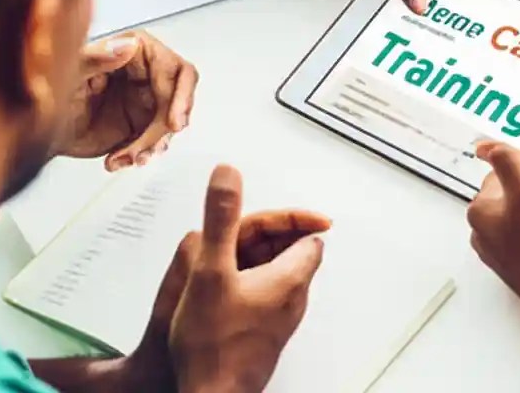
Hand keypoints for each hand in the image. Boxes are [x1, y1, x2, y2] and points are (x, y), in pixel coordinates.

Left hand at [57, 32, 198, 170]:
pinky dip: (138, 154)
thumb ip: (97, 56)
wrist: (34, 125)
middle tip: (148, 150)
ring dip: (150, 146)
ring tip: (127, 157)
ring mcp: (144, 101)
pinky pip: (153, 142)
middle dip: (163, 130)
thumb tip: (128, 46)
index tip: (173, 122)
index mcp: (136, 52)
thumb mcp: (68, 71)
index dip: (182, 97)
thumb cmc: (47, 89)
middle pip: (177, 103)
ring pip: (167, 126)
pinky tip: (119, 159)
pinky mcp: (138, 125)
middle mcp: (146, 75)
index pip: (177, 70)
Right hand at [170, 165, 330, 392]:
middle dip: (268, 237)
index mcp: (290, 279)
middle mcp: (292, 301)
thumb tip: (228, 174)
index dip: (292, 219)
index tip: (279, 213)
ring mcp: (280, 322)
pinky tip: (219, 292)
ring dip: (254, 261)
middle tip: (237, 232)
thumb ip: (221, 218)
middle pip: (293, 255)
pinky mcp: (264, 338)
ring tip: (222, 257)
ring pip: (276, 277)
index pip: (310, 237)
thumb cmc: (213, 344)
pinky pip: (262, 299)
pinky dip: (246, 284)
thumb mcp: (210, 269)